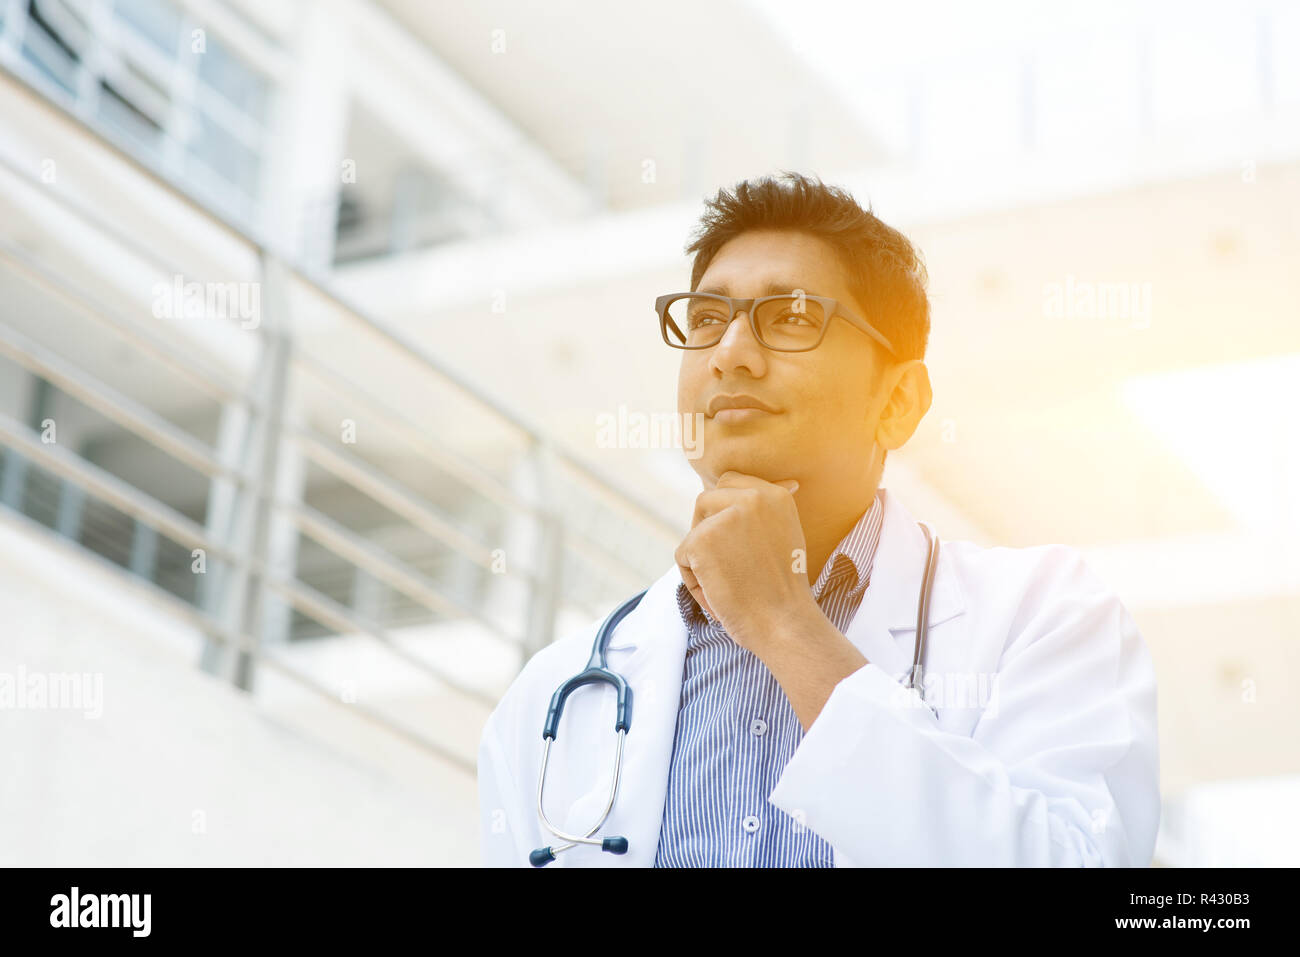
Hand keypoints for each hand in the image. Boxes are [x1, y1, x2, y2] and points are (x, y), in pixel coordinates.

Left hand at [674, 470, 818, 654]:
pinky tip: (720, 593)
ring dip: (702, 558)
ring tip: (730, 582)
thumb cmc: (783, 591)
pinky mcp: (701, 539)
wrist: (784, 624)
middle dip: (707, 530)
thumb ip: (766, 512)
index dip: (723, 512)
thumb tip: (784, 484)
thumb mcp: (785, 537)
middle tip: (729, 565)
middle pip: (706, 500)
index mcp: (775, 495)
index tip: (735, 544)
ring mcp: (725, 517)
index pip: (730, 482)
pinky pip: (683, 556)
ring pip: (694, 530)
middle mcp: (752, 497)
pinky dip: (695, 581)